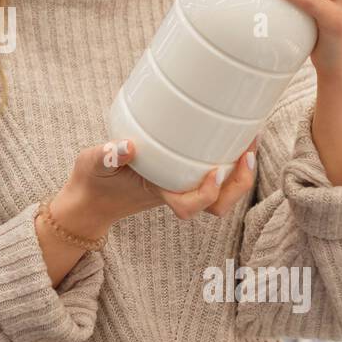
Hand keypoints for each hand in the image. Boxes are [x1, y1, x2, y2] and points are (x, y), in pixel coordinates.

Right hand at [53, 135, 259, 237]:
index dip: (207, 193)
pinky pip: (213, 175)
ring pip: (222, 193)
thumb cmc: (93, 180)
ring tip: (249, 141)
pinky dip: (229, 161)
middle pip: (218, 204)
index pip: (189, 205)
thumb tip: (128, 145)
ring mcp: (181, 185)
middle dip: (239, 183)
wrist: (91, 198)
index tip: (213, 171)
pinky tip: (233, 136)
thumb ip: (106, 155)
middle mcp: (175, 191)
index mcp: (157, 192)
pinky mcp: (181, 175)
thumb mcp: (92, 163)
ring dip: (240, 173)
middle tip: (248, 150)